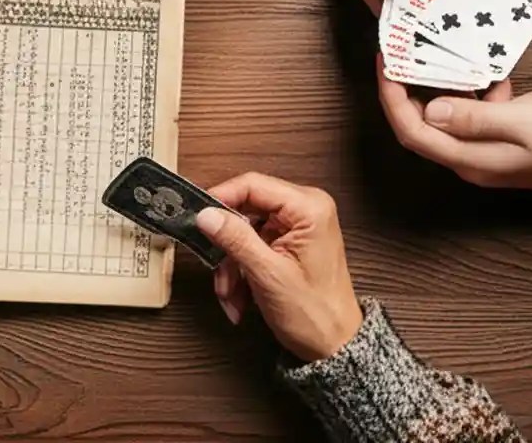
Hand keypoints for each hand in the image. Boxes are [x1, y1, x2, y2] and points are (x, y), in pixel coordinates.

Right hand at [195, 173, 362, 362]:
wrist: (334, 346)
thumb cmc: (316, 315)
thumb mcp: (268, 275)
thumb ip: (236, 239)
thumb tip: (206, 214)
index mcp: (309, 208)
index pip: (252, 185)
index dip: (219, 198)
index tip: (197, 217)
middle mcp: (305, 211)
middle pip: (245, 210)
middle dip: (226, 246)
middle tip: (215, 268)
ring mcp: (296, 228)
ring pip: (243, 232)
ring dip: (231, 265)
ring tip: (230, 295)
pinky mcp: (288, 243)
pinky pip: (251, 247)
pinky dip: (240, 271)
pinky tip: (240, 297)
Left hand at [378, 63, 531, 200]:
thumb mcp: (527, 120)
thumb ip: (476, 117)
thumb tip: (431, 111)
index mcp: (473, 160)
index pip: (413, 132)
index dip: (391, 100)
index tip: (384, 64)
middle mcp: (474, 163)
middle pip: (421, 130)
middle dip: (403, 94)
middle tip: (397, 56)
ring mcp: (490, 156)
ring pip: (446, 122)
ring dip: (435, 91)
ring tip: (429, 57)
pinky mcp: (506, 145)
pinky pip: (473, 119)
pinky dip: (471, 96)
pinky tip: (486, 76)